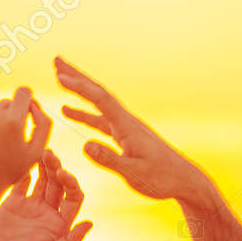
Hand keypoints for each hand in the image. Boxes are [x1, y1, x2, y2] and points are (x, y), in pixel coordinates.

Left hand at [0, 88, 50, 200]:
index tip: (26, 109)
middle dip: (10, 116)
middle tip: (8, 139)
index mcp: (14, 121)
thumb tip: (35, 105)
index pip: (23, 93)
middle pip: (6, 103)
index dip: (27, 99)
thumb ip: (43, 125)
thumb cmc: (8, 172)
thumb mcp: (35, 153)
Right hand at [0, 150, 92, 240]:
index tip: (62, 174)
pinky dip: (26, 170)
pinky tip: (26, 159)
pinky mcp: (13, 202)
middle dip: (57, 168)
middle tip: (50, 155)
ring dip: (45, 165)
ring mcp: (31, 206)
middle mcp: (49, 212)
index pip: (74, 197)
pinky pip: (23, 182)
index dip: (71, 183)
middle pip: (59, 184)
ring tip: (43, 151)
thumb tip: (90, 223)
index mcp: (61, 224)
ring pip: (43, 179)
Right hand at [56, 57, 213, 204]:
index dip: (80, 88)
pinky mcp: (125, 136)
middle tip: (57, 60)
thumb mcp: (134, 173)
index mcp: (128, 127)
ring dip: (79, 90)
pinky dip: (83, 112)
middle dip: (78, 76)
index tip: (59, 76)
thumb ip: (109, 159)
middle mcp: (126, 121)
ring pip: (98, 103)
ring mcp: (126, 127)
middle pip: (98, 92)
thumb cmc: (162, 179)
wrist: (184, 180)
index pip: (101, 100)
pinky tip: (69, 111)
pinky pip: (99, 119)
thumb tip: (85, 144)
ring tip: (60, 77)